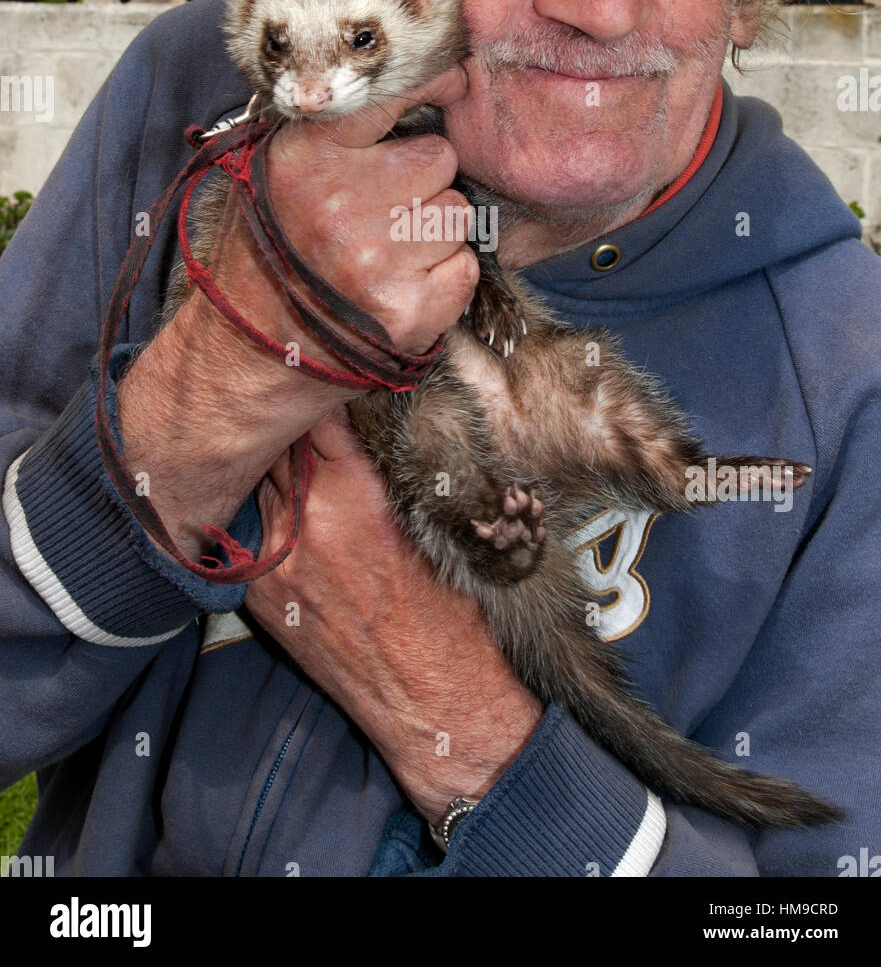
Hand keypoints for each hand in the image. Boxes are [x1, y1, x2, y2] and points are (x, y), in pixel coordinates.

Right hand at [118, 65, 477, 558]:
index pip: (394, 95)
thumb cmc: (277, 252)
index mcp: (305, 156)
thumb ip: (342, 129)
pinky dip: (444, 282)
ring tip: (386, 255)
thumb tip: (434, 78)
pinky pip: (465, 268)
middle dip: (423, 183)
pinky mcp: (405, 312)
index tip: (449, 84)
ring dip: (434, 234)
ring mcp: (373, 260)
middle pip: (439, 158)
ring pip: (457, 213)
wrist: (251, 352)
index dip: (429, 89)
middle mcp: (337, 203)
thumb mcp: (286, 172)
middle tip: (383, 214)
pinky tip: (400, 289)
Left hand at [245, 409, 543, 822]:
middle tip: (295, 390)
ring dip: (269, 460)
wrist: (431, 697)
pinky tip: (281, 503)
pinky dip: (262, 509)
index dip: (318, 384)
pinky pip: (247, 527)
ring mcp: (274, 558)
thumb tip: (356, 410)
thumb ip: (380, 463)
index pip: (316, 410)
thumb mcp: (428, 516)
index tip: (326, 366)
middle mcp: (305, 521)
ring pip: (255, 479)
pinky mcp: (257, 590)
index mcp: (355, 495)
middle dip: (286, 417)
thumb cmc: (451, 607)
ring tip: (282, 444)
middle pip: (275, 439)